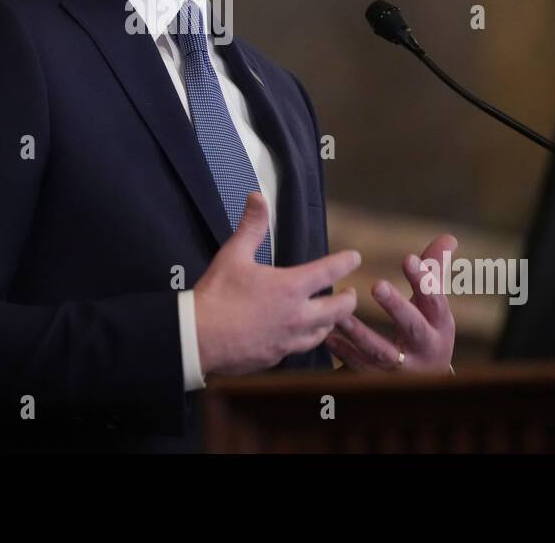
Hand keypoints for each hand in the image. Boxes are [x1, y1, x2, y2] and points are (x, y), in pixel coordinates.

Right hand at [194, 192, 361, 376]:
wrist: (198, 338)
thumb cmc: (217, 295)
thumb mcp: (233, 254)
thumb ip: (251, 226)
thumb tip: (257, 197)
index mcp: (291, 287)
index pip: (330, 271)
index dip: (346, 262)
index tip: (355, 258)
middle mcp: (297, 316)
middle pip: (339, 310)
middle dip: (349, 300)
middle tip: (350, 293)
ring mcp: (289, 340)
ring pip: (323, 333)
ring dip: (330, 322)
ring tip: (330, 316)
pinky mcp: (277, 357)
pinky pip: (300, 348)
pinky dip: (306, 339)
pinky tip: (299, 336)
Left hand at [325, 233, 456, 373]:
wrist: (424, 380)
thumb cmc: (427, 329)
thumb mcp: (434, 305)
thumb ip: (435, 271)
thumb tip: (449, 237)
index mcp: (440, 324)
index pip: (435, 300)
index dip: (424, 280)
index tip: (408, 258)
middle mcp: (425, 347)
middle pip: (412, 327)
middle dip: (396, 306)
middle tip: (376, 284)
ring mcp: (403, 367)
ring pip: (381, 351)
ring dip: (359, 333)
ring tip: (339, 314)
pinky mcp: (382, 380)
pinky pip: (361, 368)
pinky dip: (345, 354)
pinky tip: (328, 338)